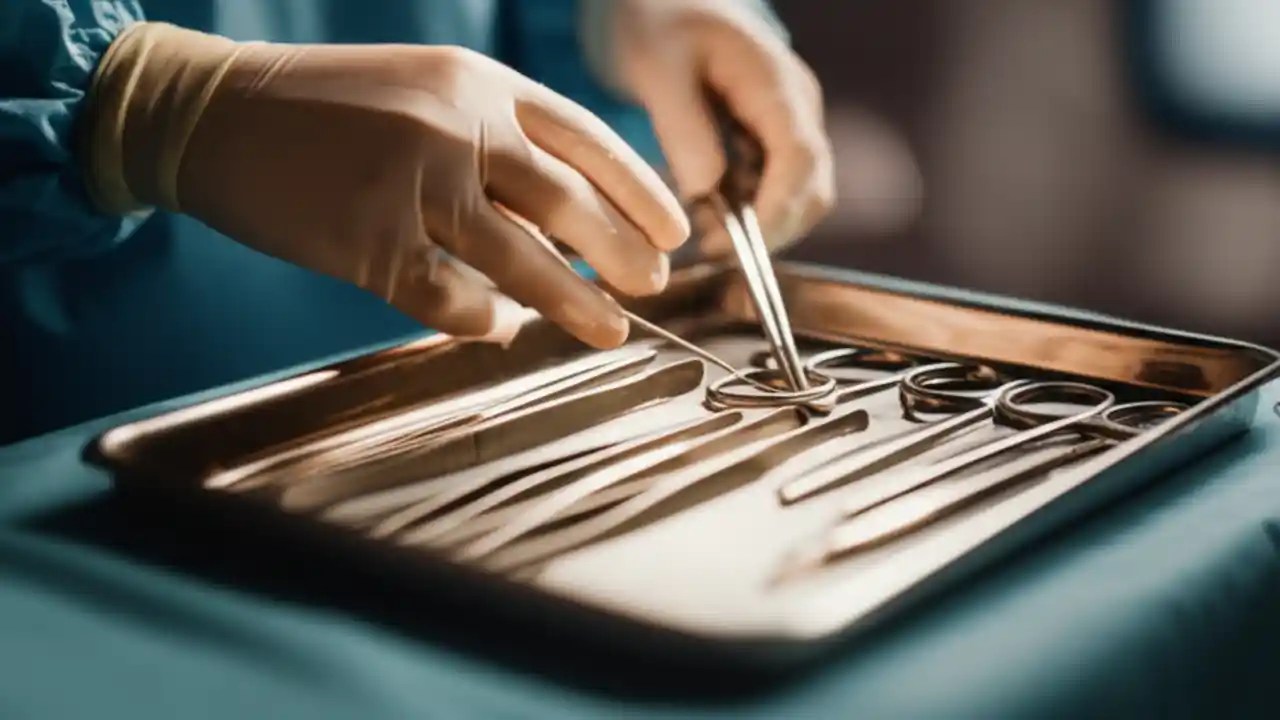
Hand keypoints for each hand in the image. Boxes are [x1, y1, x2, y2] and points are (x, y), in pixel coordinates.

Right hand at [83, 23, 688, 347]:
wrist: (215, 113)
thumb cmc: (328, 108)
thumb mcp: (425, 92)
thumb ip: (495, 142)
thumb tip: (563, 221)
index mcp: (479, 84)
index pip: (587, 139)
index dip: (641, 189)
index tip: (675, 230)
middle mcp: (456, 126)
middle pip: (569, 201)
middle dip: (624, 252)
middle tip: (655, 286)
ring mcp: (413, 182)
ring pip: (522, 257)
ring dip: (575, 302)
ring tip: (610, 329)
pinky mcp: (369, 239)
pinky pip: (448, 297)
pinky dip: (481, 320)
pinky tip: (498, 328)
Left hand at [607, 0, 835, 253]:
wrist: (663, 5)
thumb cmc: (657, 26)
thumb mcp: (656, 67)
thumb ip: (683, 127)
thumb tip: (705, 190)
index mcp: (776, 84)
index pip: (801, 162)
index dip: (775, 213)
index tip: (731, 247)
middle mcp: (797, 107)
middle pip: (812, 189)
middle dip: (770, 231)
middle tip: (710, 250)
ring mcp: (789, 124)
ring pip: (799, 197)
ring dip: (759, 226)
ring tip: (704, 234)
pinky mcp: (772, 139)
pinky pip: (776, 189)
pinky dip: (749, 213)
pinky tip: (708, 215)